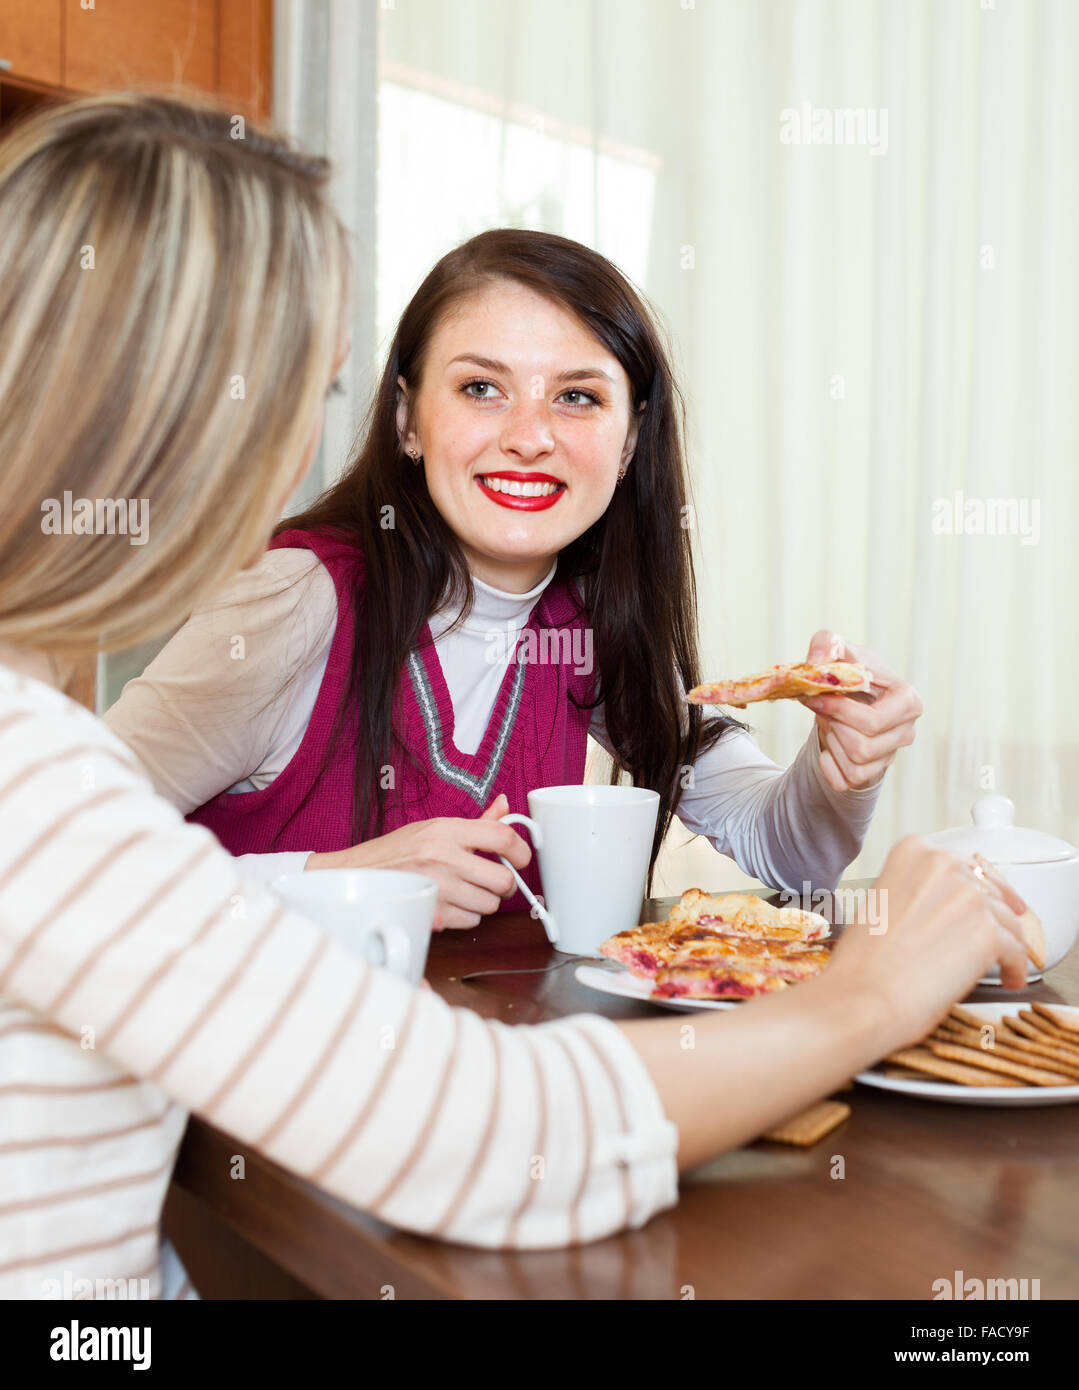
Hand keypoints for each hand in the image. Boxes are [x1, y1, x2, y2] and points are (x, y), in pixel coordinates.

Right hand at [305, 794, 530, 928]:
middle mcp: (443, 857)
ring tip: (463, 890)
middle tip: (494, 880)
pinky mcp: (432, 913)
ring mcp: (437, 887)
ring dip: (483, 902)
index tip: (520, 857)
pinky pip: (470, 922)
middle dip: (504, 884)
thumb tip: (505, 806)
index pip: (502, 836)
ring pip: (489, 905)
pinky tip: (450, 904)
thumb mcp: (433, 828)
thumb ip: (476, 822)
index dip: (521, 850)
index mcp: (446, 831)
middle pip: (503, 879)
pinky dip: (466, 917)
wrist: (355, 876)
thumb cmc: (394, 852)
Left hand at [798, 629, 921, 792]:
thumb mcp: (837, 648)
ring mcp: (891, 755)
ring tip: (830, 722)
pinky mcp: (872, 773)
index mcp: (908, 700)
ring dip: (832, 743)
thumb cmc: (848, 671)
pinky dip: (828, 765)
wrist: (849, 696)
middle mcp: (906, 732)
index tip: (815, 697)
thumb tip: (815, 664)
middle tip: (822, 708)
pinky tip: (829, 745)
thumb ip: (826, 644)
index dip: (839, 711)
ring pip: (854, 765)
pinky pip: (844, 782)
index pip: (874, 721)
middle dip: (834, 727)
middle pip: (862, 747)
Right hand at [825, 835, 1029, 1052]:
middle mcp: (944, 865)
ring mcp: (969, 897)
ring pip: (1008, 920)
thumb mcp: (882, 904)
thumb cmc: (863, 964)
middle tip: (989, 939)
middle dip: (992, 917)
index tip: (982, 903)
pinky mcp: (988, 932)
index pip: (962, 866)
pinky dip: (1015, 968)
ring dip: (1006, 944)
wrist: (861, 998)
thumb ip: (918, 892)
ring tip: (1001, 965)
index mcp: (914, 852)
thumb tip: (948, 907)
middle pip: (990, 891)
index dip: (975, 890)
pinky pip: (1017, 950)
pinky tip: (1008, 979)